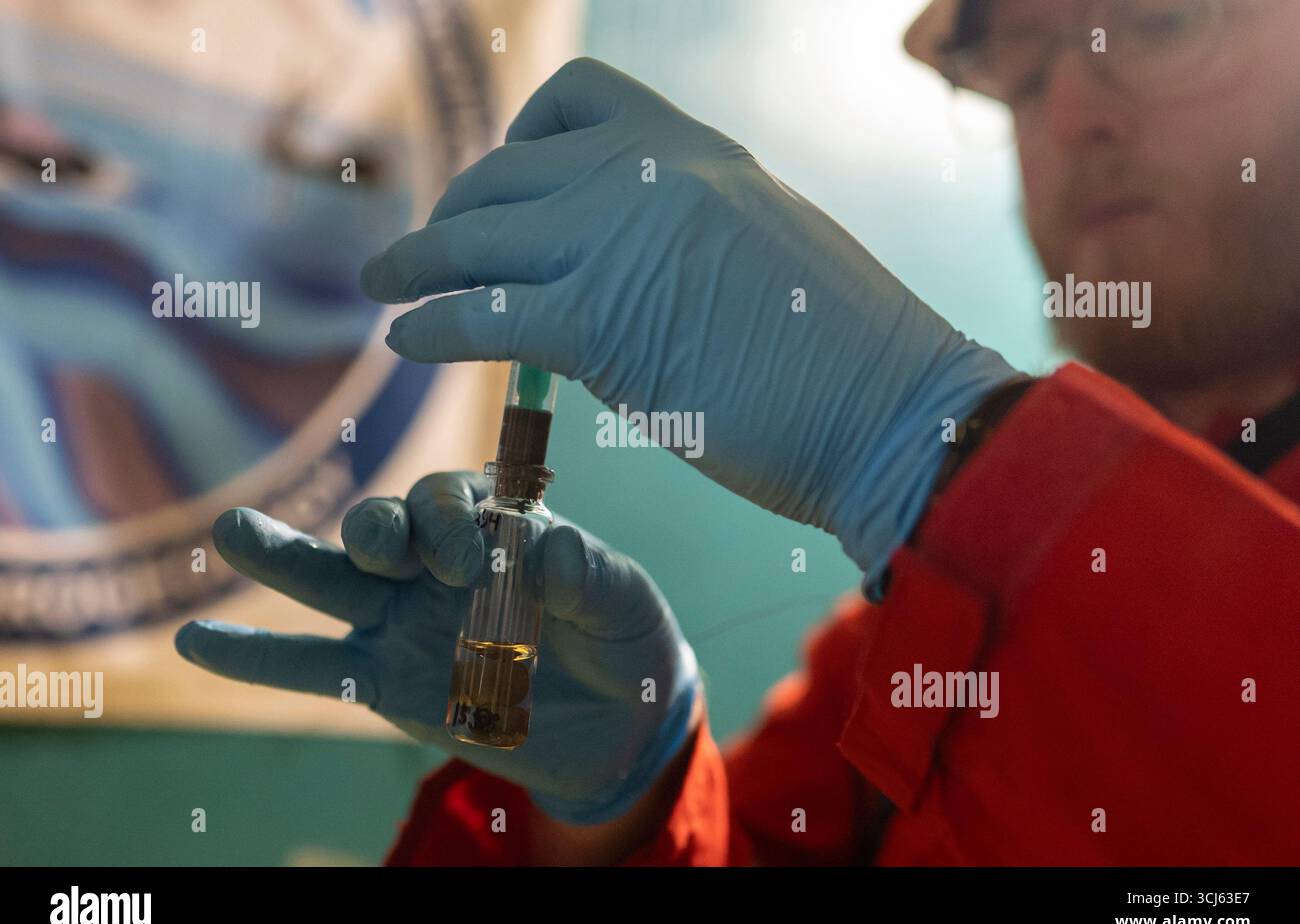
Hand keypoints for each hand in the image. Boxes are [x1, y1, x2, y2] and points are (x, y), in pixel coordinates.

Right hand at [174, 471, 700, 825]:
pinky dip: (257, 655)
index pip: (454, 499)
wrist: (615, 725)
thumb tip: (545, 546)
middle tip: (384, 551)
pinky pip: (314, 668)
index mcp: (496, 526)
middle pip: (386, 527)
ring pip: (332, 580)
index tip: (469, 563)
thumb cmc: (621, 639)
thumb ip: (587, 574)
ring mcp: (402, 620)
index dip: (450, 520)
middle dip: (378, 530)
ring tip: (229, 530)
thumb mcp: (624, 602)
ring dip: (282, 555)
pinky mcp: (382, 682)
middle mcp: (438, 563)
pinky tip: (198, 641)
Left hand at [363, 57, 1018, 587]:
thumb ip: (689, 232)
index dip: (517, 141)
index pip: (573, 102)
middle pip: (505, 174)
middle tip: (421, 255)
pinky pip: (479, 313)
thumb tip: (629, 262)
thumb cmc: (850, 354)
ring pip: (478, 237)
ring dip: (416, 264)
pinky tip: (408, 342)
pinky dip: (432, 324)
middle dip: (453, 214)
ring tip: (383, 289)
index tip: (501, 190)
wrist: (895, 413)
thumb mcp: (766, 246)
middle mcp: (648, 176)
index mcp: (695, 150)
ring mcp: (619, 243)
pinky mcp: (600, 326)